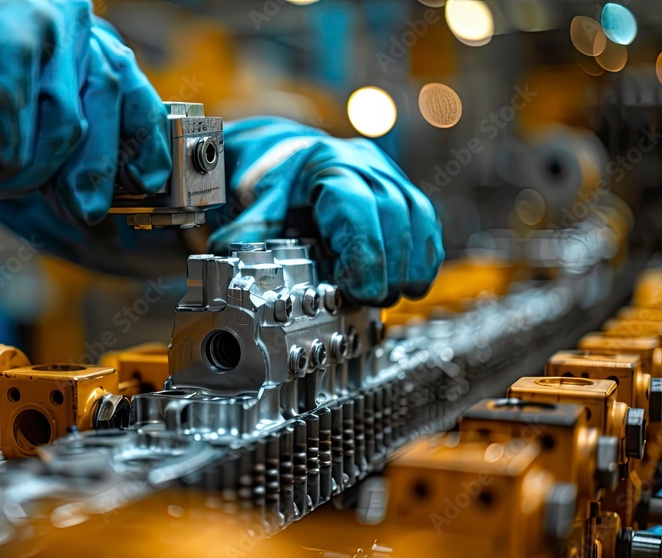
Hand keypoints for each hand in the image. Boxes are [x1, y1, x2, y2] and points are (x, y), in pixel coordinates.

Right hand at [0, 0, 170, 223]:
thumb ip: (38, 89)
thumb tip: (74, 165)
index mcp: (61, 15)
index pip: (123, 81)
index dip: (141, 137)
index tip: (157, 176)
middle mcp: (60, 25)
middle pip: (95, 121)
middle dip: (90, 174)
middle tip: (83, 206)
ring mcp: (36, 50)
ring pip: (50, 151)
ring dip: (6, 167)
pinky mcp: (5, 79)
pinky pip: (5, 159)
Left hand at [211, 117, 443, 305]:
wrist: (273, 154)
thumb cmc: (263, 179)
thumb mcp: (249, 205)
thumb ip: (248, 235)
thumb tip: (238, 266)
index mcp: (323, 162)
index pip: (356, 207)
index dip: (365, 253)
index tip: (362, 290)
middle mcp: (360, 161)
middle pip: (393, 211)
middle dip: (390, 263)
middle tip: (378, 299)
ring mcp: (383, 171)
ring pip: (415, 212)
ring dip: (412, 260)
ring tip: (398, 294)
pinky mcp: (397, 186)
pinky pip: (422, 217)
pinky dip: (423, 251)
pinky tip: (414, 281)